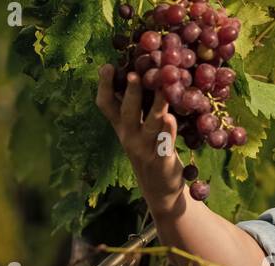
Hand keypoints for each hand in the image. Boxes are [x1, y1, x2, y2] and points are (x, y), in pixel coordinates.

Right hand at [94, 64, 187, 216]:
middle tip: (134, 73)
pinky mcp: (162, 161)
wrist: (160, 190)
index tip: (107, 66)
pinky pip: (164, 143)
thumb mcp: (138, 130)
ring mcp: (145, 149)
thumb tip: (140, 74)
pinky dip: (168, 131)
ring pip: (150, 125)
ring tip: (162, 88)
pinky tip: (170, 118)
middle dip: (131, 93)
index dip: (104, 86)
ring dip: (156, 106)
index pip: (106, 105)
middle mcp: (129, 137)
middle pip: (126, 112)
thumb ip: (137, 108)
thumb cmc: (150, 151)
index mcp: (122, 127)